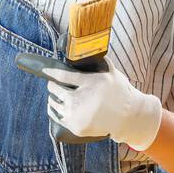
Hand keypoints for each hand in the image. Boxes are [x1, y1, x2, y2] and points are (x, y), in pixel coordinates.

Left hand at [16, 53, 162, 150]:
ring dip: (52, 97)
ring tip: (53, 94)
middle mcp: (83, 99)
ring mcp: (79, 114)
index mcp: (92, 83)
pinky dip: (54, 110)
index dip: (51, 72)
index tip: (44, 70)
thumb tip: (90, 45)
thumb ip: (101, 61)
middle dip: (52, 85)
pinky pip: (58, 117)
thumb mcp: (113, 74)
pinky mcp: (77, 127)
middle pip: (57, 90)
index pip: (64, 75)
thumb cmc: (120, 93)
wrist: (129, 118)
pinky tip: (53, 105)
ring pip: (55, 103)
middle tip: (52, 83)